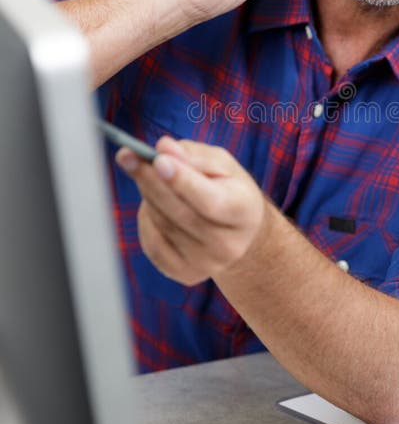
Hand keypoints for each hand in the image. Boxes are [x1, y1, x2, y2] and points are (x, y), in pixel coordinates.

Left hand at [116, 136, 268, 285]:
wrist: (240, 234)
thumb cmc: (228, 189)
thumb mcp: (222, 165)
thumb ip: (194, 155)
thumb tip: (163, 148)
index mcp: (244, 212)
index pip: (210, 200)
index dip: (182, 180)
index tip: (157, 159)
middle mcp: (228, 244)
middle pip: (180, 213)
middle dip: (151, 181)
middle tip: (127, 155)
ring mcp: (207, 264)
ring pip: (162, 224)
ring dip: (149, 195)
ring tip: (149, 175)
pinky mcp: (186, 275)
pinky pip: (152, 243)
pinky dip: (147, 219)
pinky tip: (154, 205)